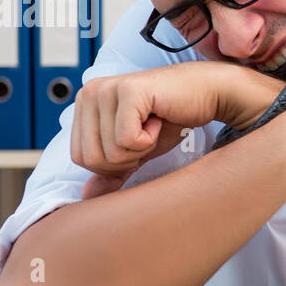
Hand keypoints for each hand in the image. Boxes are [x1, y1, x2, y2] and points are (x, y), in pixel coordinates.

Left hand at [72, 61, 283, 198]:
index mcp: (84, 104)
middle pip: (91, 158)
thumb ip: (111, 172)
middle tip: (146, 135)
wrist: (206, 94)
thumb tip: (87, 195)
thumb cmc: (170, 119)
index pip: (79, 157)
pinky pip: (126, 140)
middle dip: (126, 159)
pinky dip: (149, 140)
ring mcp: (106, 89)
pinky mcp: (129, 91)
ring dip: (140, 149)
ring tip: (153, 126)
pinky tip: (158, 120)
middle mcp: (88, 93)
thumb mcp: (136, 151)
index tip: (136, 141)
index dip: (112, 164)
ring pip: (110, 151)